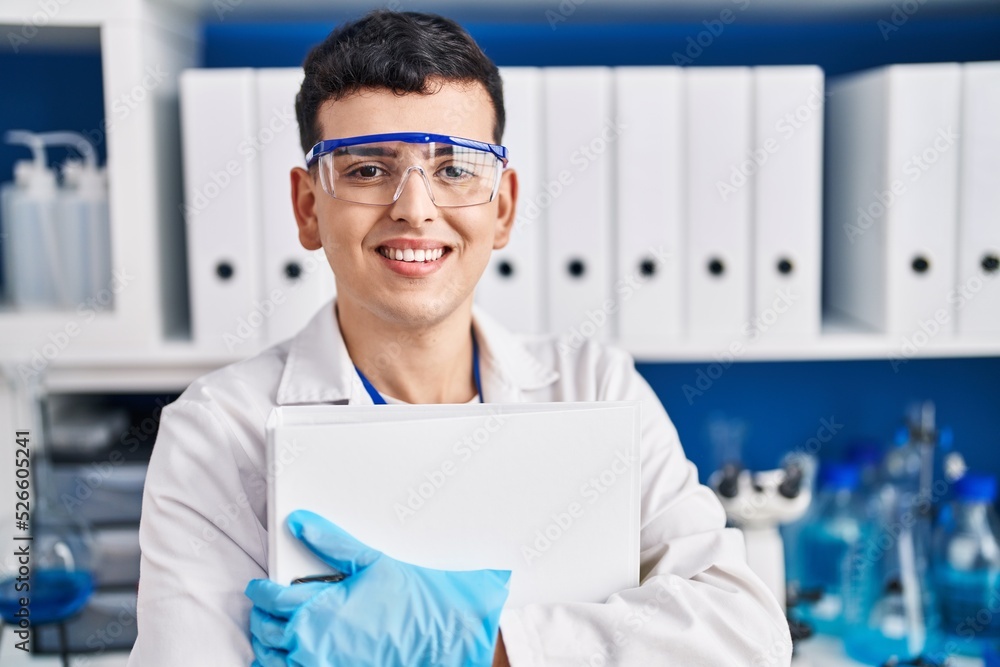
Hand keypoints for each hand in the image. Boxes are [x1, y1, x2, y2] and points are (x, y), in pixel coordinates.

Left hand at [245, 510, 510, 666]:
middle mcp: (313, 641)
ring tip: (269, 635)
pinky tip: (286, 660)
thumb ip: (329, 541)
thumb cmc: (410, 599)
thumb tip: (300, 523)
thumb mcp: (370, 561)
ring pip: (272, 659)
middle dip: (260, 616)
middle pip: (266, 629)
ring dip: (265, 645)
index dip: (261, 590)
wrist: (441, 633)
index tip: (259, 587)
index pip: (272, 597)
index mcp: (318, 608)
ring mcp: (320, 665)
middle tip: (262, 608)